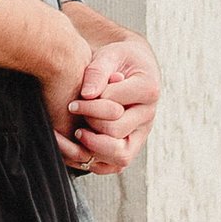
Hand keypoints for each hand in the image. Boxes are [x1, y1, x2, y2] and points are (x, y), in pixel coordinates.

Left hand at [55, 33, 159, 175]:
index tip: (72, 100)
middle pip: (116, 131)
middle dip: (89, 121)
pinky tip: (77, 146)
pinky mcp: (130, 146)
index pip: (115, 106)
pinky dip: (94, 162)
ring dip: (92, 147)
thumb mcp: (109, 55)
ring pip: (121, 156)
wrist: (129, 67)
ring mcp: (141, 134)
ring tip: (77, 131)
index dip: (88, 105)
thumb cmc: (118, 59)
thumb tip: (88, 94)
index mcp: (148, 90)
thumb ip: (98, 71)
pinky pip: (115, 166)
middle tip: (73, 110)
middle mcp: (148, 116)